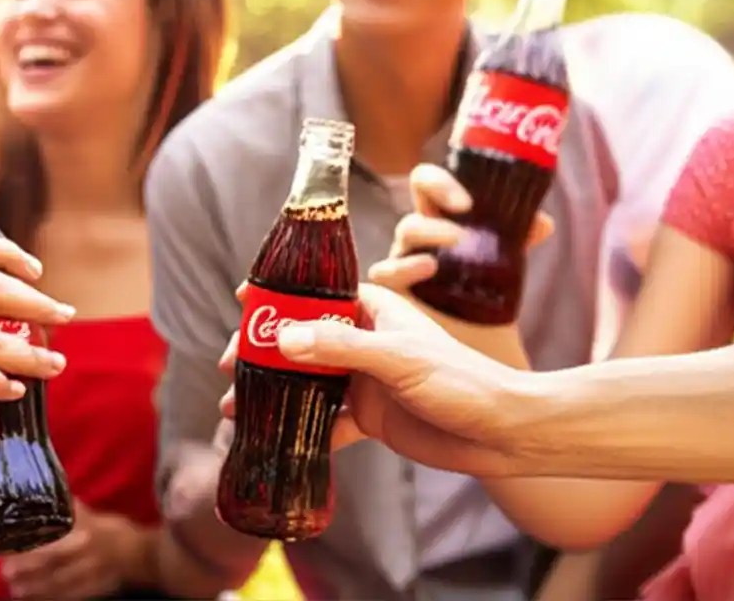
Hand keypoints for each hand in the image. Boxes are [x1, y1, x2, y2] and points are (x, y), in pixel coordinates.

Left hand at [1, 503, 152, 598]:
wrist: (143, 556)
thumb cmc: (115, 532)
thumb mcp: (95, 517)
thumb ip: (74, 512)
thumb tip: (51, 497)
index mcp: (86, 531)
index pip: (55, 537)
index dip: (33, 544)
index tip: (12, 547)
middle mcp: (87, 552)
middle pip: (54, 561)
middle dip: (30, 568)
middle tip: (6, 572)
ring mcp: (90, 573)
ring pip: (60, 582)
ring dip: (36, 587)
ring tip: (15, 590)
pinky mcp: (94, 590)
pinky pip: (70, 596)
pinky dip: (52, 599)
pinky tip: (36, 600)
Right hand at [260, 283, 533, 475]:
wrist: (501, 433)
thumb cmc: (461, 381)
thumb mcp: (397, 359)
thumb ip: (340, 349)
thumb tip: (283, 341)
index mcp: (375, 311)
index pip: (318, 294)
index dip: (279, 296)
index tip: (244, 300)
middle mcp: (365, 342)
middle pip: (302, 339)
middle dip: (264, 352)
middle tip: (231, 364)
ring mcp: (364, 380)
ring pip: (307, 382)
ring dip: (273, 392)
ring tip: (234, 408)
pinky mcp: (369, 418)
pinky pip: (324, 422)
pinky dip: (298, 429)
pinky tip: (269, 439)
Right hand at [368, 164, 552, 292]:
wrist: (474, 343)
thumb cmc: (483, 291)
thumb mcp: (505, 262)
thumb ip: (519, 239)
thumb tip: (543, 222)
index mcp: (440, 219)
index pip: (427, 184)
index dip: (440, 183)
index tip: (467, 202)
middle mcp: (419, 236)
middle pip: (417, 201)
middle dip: (437, 200)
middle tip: (464, 213)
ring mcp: (403, 260)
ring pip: (405, 232)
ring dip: (429, 232)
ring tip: (454, 244)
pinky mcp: (392, 290)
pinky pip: (384, 271)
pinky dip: (403, 267)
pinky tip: (427, 267)